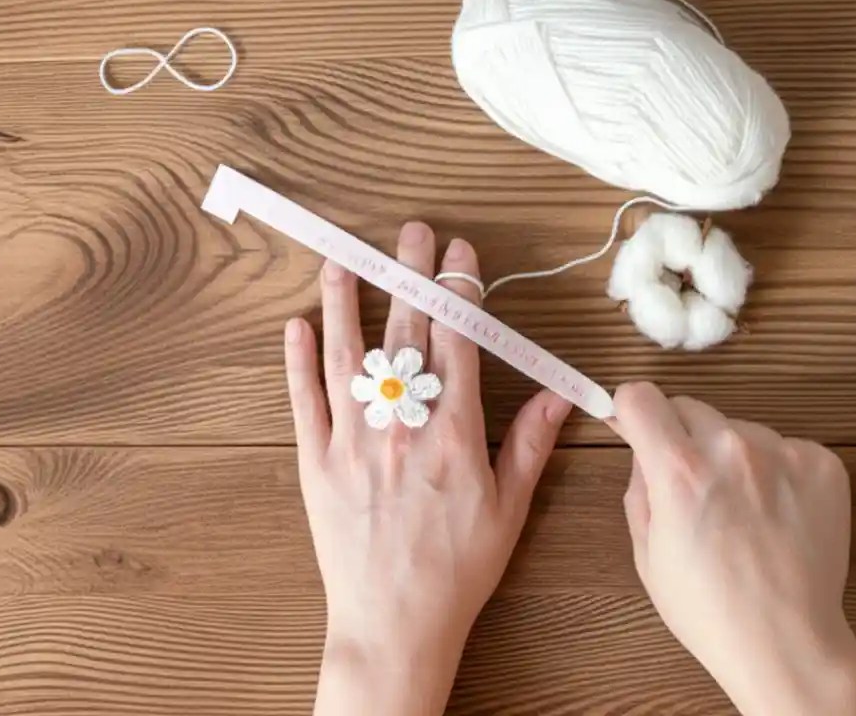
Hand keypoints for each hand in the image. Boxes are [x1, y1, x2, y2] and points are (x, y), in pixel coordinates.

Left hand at [283, 222, 572, 715]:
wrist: (396, 620)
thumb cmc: (458, 568)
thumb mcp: (510, 508)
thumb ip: (531, 443)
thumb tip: (559, 394)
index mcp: (455, 434)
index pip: (459, 342)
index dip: (460, 291)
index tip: (460, 256)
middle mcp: (403, 426)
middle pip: (407, 333)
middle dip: (411, 276)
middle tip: (411, 234)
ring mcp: (354, 441)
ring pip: (347, 355)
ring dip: (344, 302)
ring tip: (344, 260)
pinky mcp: (315, 462)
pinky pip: (304, 399)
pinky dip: (299, 360)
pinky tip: (297, 326)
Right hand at [611, 383, 855, 715]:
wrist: (786, 641)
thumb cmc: (709, 609)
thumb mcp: (648, 553)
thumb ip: (639, 488)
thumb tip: (642, 450)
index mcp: (679, 470)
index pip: (641, 396)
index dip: (633, 412)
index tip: (636, 428)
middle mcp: (731, 448)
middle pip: (690, 408)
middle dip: (681, 437)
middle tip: (692, 485)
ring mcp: (783, 452)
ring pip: (739, 429)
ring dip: (732, 455)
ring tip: (743, 511)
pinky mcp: (822, 463)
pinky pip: (784, 448)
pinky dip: (777, 472)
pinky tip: (777, 516)